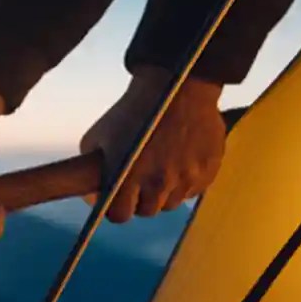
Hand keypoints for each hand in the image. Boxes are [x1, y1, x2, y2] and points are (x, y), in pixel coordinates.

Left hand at [80, 66, 226, 221]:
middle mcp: (158, 182)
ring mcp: (186, 178)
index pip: (120, 215)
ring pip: (172, 202)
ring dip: (164, 192)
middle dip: (141, 200)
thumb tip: (95, 198)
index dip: (117, 208)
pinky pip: (193, 190)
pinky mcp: (208, 170)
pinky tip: (179, 161)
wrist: (176, 86)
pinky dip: (185, 181)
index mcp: (127, 177)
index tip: (119, 198)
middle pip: (147, 211)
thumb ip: (92, 173)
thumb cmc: (131, 113)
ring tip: (160, 168)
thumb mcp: (98, 138)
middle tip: (140, 181)